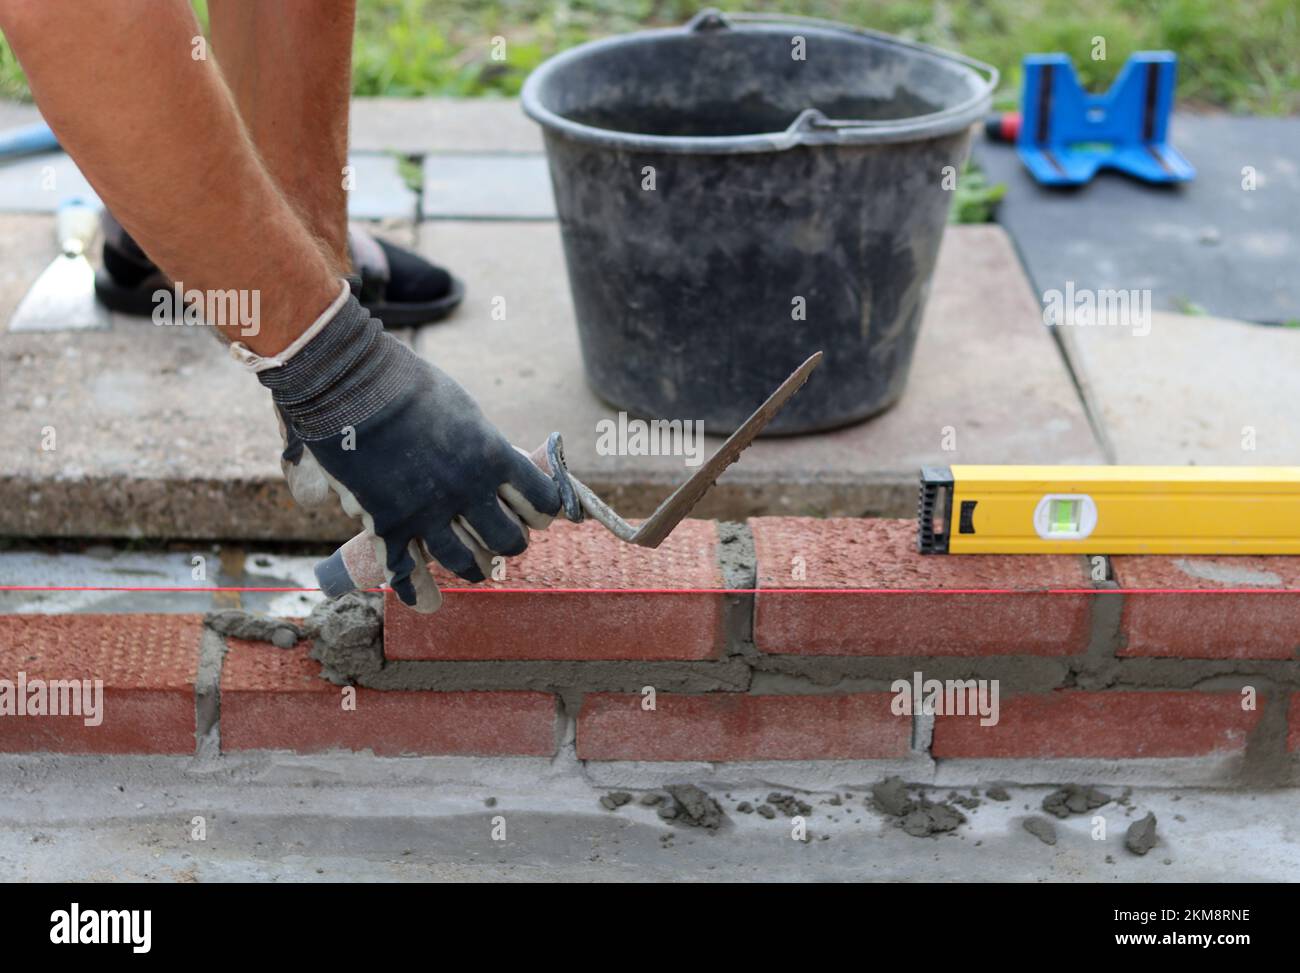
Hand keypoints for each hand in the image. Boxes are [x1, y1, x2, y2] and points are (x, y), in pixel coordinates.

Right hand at [248, 286, 559, 610]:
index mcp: (493, 456)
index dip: (543, 512)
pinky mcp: (388, 526)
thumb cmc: (408, 385)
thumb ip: (482, 445)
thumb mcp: (463, 410)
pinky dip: (418, 592)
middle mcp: (467, 491)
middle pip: (508, 540)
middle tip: (504, 538)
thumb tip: (499, 467)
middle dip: (511, 543)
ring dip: (474, 569)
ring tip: (475, 568)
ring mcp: (427, 513)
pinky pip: (408, 572)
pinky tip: (426, 602)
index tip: (539, 514)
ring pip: (466, 563)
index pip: (541, 501)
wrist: (350, 386)